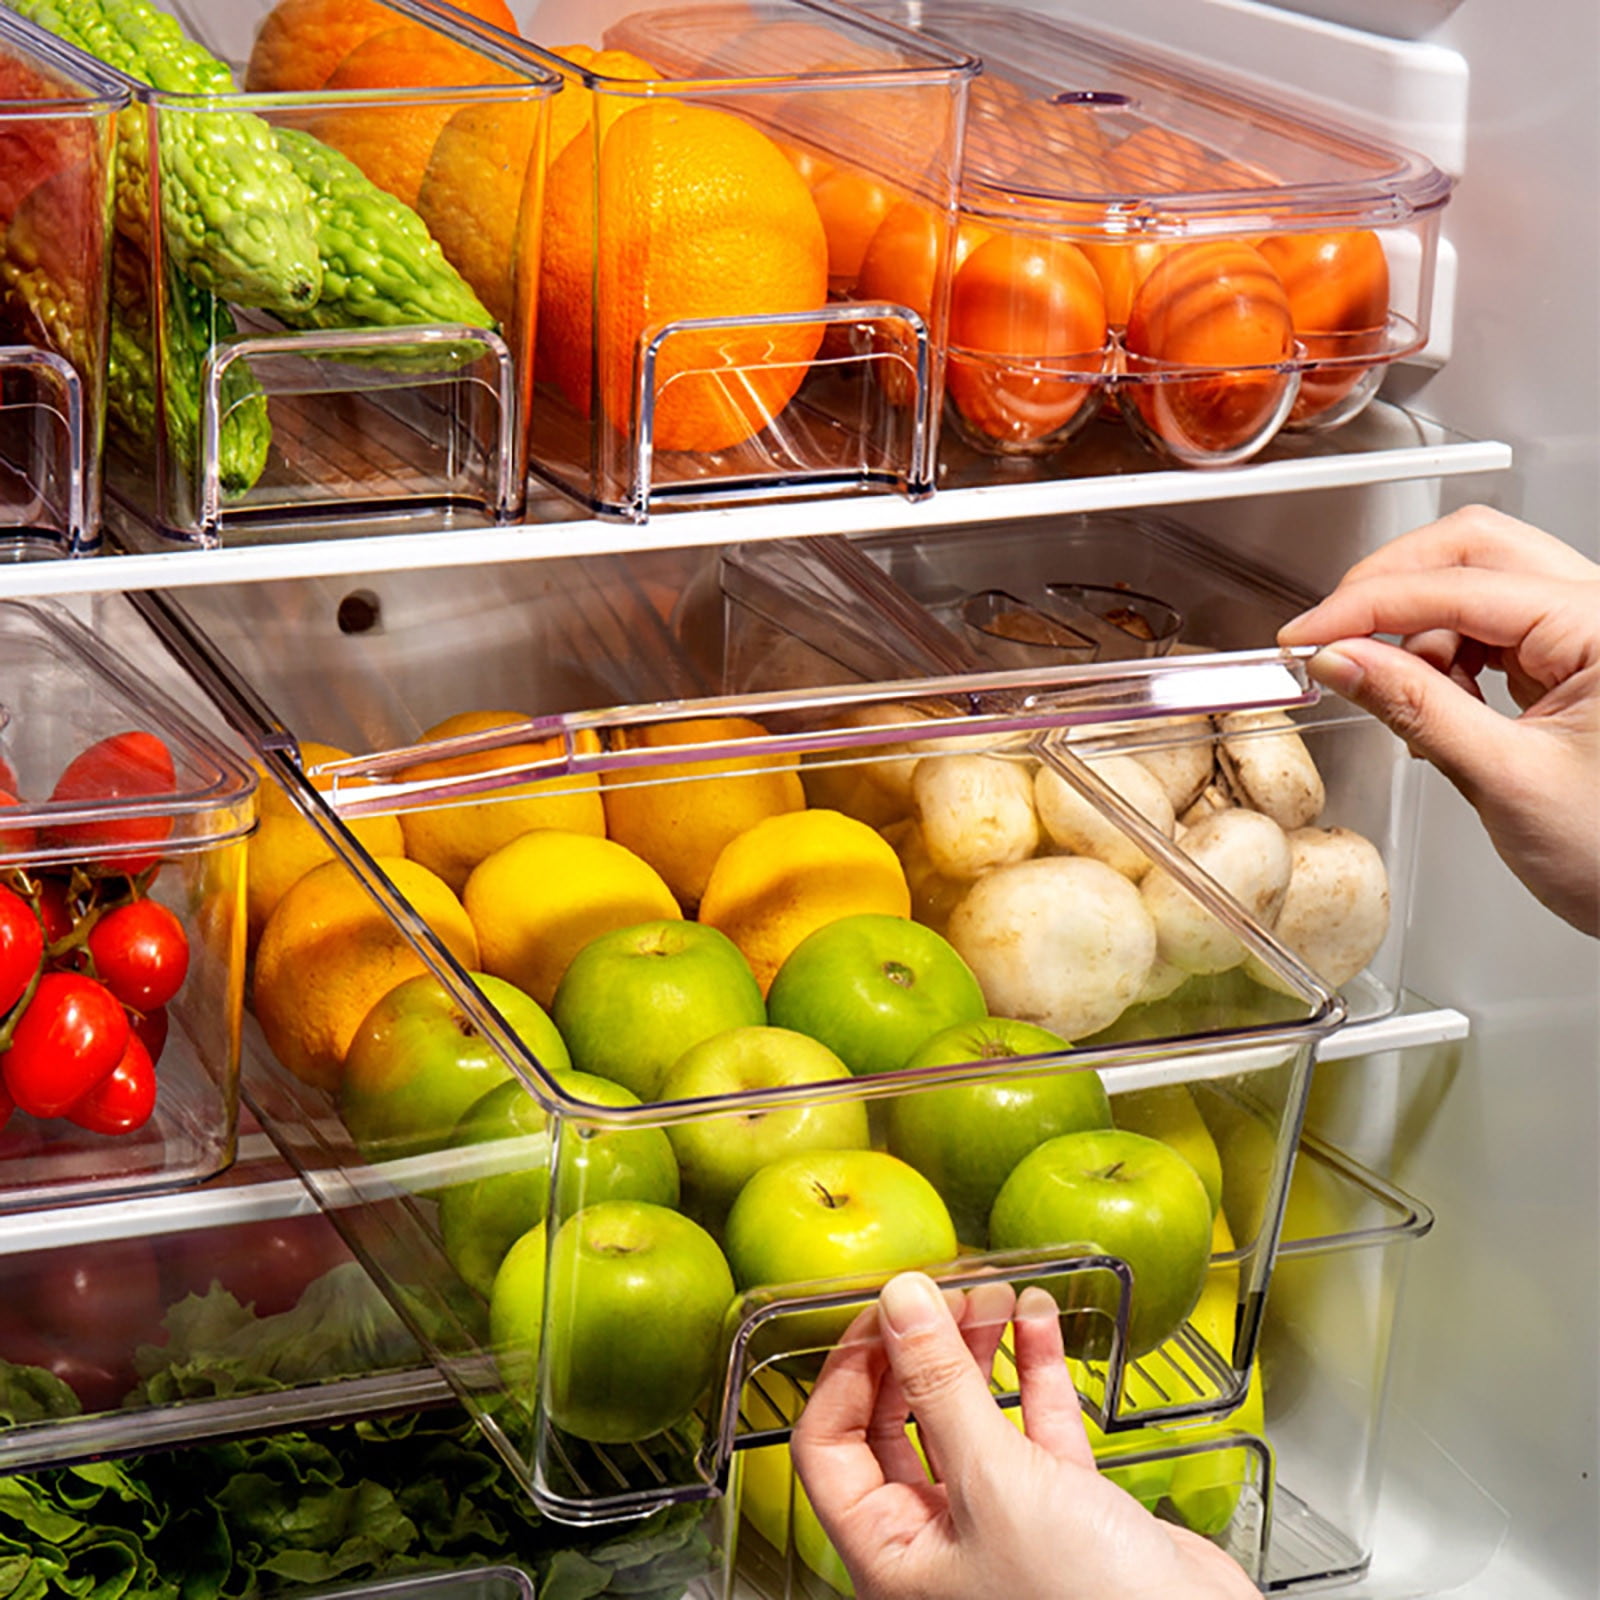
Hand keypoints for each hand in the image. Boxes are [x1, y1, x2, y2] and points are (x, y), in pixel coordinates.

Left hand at [790, 1271, 1260, 1599]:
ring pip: (971, 1420)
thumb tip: (898, 1301)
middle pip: (900, 1425)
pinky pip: (1036, 1431)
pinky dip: (1037, 1373)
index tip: (876, 1311)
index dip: (845, 1374)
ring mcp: (1002, 1528)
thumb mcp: (995, 1483)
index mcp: (893, 1557)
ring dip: (980, 1353)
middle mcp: (939, 1544)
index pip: (831, 1449)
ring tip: (995, 1295)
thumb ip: (942, 1385)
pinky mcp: (1065, 1514)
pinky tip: (1040, 1322)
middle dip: (920, 1352)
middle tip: (942, 1295)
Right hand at [1278, 506, 1599, 936]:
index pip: (1460, 585)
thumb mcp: (1505, 778)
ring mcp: (1588, 634)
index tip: (1306, 636)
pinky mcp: (1572, 661)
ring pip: (1480, 582)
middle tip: (1333, 634)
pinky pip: (1493, 627)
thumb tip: (1341, 661)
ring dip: (1419, 628)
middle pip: (1474, 550)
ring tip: (1399, 691)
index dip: (1367, 606)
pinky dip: (1445, 654)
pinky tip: (1433, 697)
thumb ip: (1416, 709)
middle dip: (1392, 587)